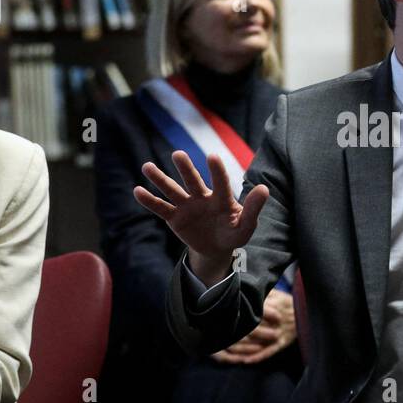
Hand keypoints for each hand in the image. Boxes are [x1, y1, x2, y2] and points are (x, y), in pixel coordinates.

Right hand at [134, 151, 268, 282]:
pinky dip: (150, 200)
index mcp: (221, 198)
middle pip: (192, 180)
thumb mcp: (246, 225)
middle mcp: (202, 197)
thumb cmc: (234, 233)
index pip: (220, 183)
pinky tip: (138, 191)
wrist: (216, 248)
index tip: (212, 156)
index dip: (217, 171)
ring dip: (160, 179)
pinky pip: (161, 208)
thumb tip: (264, 188)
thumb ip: (253, 208)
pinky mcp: (175, 217)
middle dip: (186, 168)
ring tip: (147, 167)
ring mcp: (187, 206)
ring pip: (172, 190)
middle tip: (178, 154)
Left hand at [211, 290, 296, 365]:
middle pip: (254, 328)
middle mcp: (278, 320)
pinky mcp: (283, 343)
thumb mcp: (278, 293)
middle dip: (237, 333)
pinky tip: (245, 361)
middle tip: (219, 337)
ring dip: (244, 347)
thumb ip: (264, 292)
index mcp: (276, 304)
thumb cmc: (288, 302)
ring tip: (226, 351)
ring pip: (259, 342)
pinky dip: (258, 357)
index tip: (223, 318)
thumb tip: (245, 286)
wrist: (308, 313)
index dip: (239, 316)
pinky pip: (269, 351)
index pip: (256, 312)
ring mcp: (280, 332)